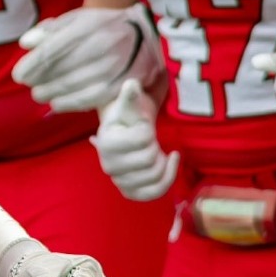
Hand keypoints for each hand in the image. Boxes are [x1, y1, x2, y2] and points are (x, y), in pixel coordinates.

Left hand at [12, 6, 160, 112]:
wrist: (141, 32)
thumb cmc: (100, 26)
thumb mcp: (76, 19)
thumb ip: (49, 30)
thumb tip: (26, 43)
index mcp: (89, 25)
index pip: (54, 48)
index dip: (32, 64)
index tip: (19, 74)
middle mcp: (104, 44)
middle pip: (63, 68)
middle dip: (40, 79)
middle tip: (29, 85)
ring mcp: (116, 65)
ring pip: (76, 85)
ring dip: (52, 92)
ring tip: (39, 94)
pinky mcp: (124, 82)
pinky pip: (93, 98)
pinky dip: (71, 103)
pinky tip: (57, 103)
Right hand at [91, 79, 178, 201]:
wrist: (123, 136)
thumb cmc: (127, 119)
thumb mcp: (128, 105)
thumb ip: (130, 95)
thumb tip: (132, 84)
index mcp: (105, 143)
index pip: (143, 138)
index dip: (148, 130)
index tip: (143, 127)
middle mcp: (108, 165)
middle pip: (150, 158)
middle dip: (155, 146)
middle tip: (150, 141)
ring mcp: (119, 181)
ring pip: (155, 175)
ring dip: (162, 161)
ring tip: (156, 152)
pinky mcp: (131, 193)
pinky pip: (156, 192)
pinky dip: (169, 177)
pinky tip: (170, 161)